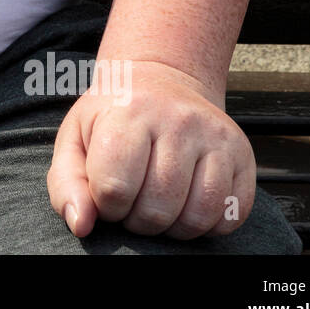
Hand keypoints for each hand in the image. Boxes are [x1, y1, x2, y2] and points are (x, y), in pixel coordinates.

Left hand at [46, 60, 254, 239]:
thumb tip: (81, 225)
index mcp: (129, 112)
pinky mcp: (243, 154)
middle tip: (133, 202)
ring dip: (172, 228)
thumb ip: (67, 184)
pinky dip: (207, 225)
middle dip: (137, 221)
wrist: (160, 80)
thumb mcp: (75, 139)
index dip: (106, 206)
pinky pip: (230, 216)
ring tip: (157, 206)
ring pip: (196, 217)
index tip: (107, 193)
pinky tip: (187, 204)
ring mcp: (215, 136)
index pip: (114, 188)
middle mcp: (178, 120)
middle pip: (157, 209)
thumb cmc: (112, 117)